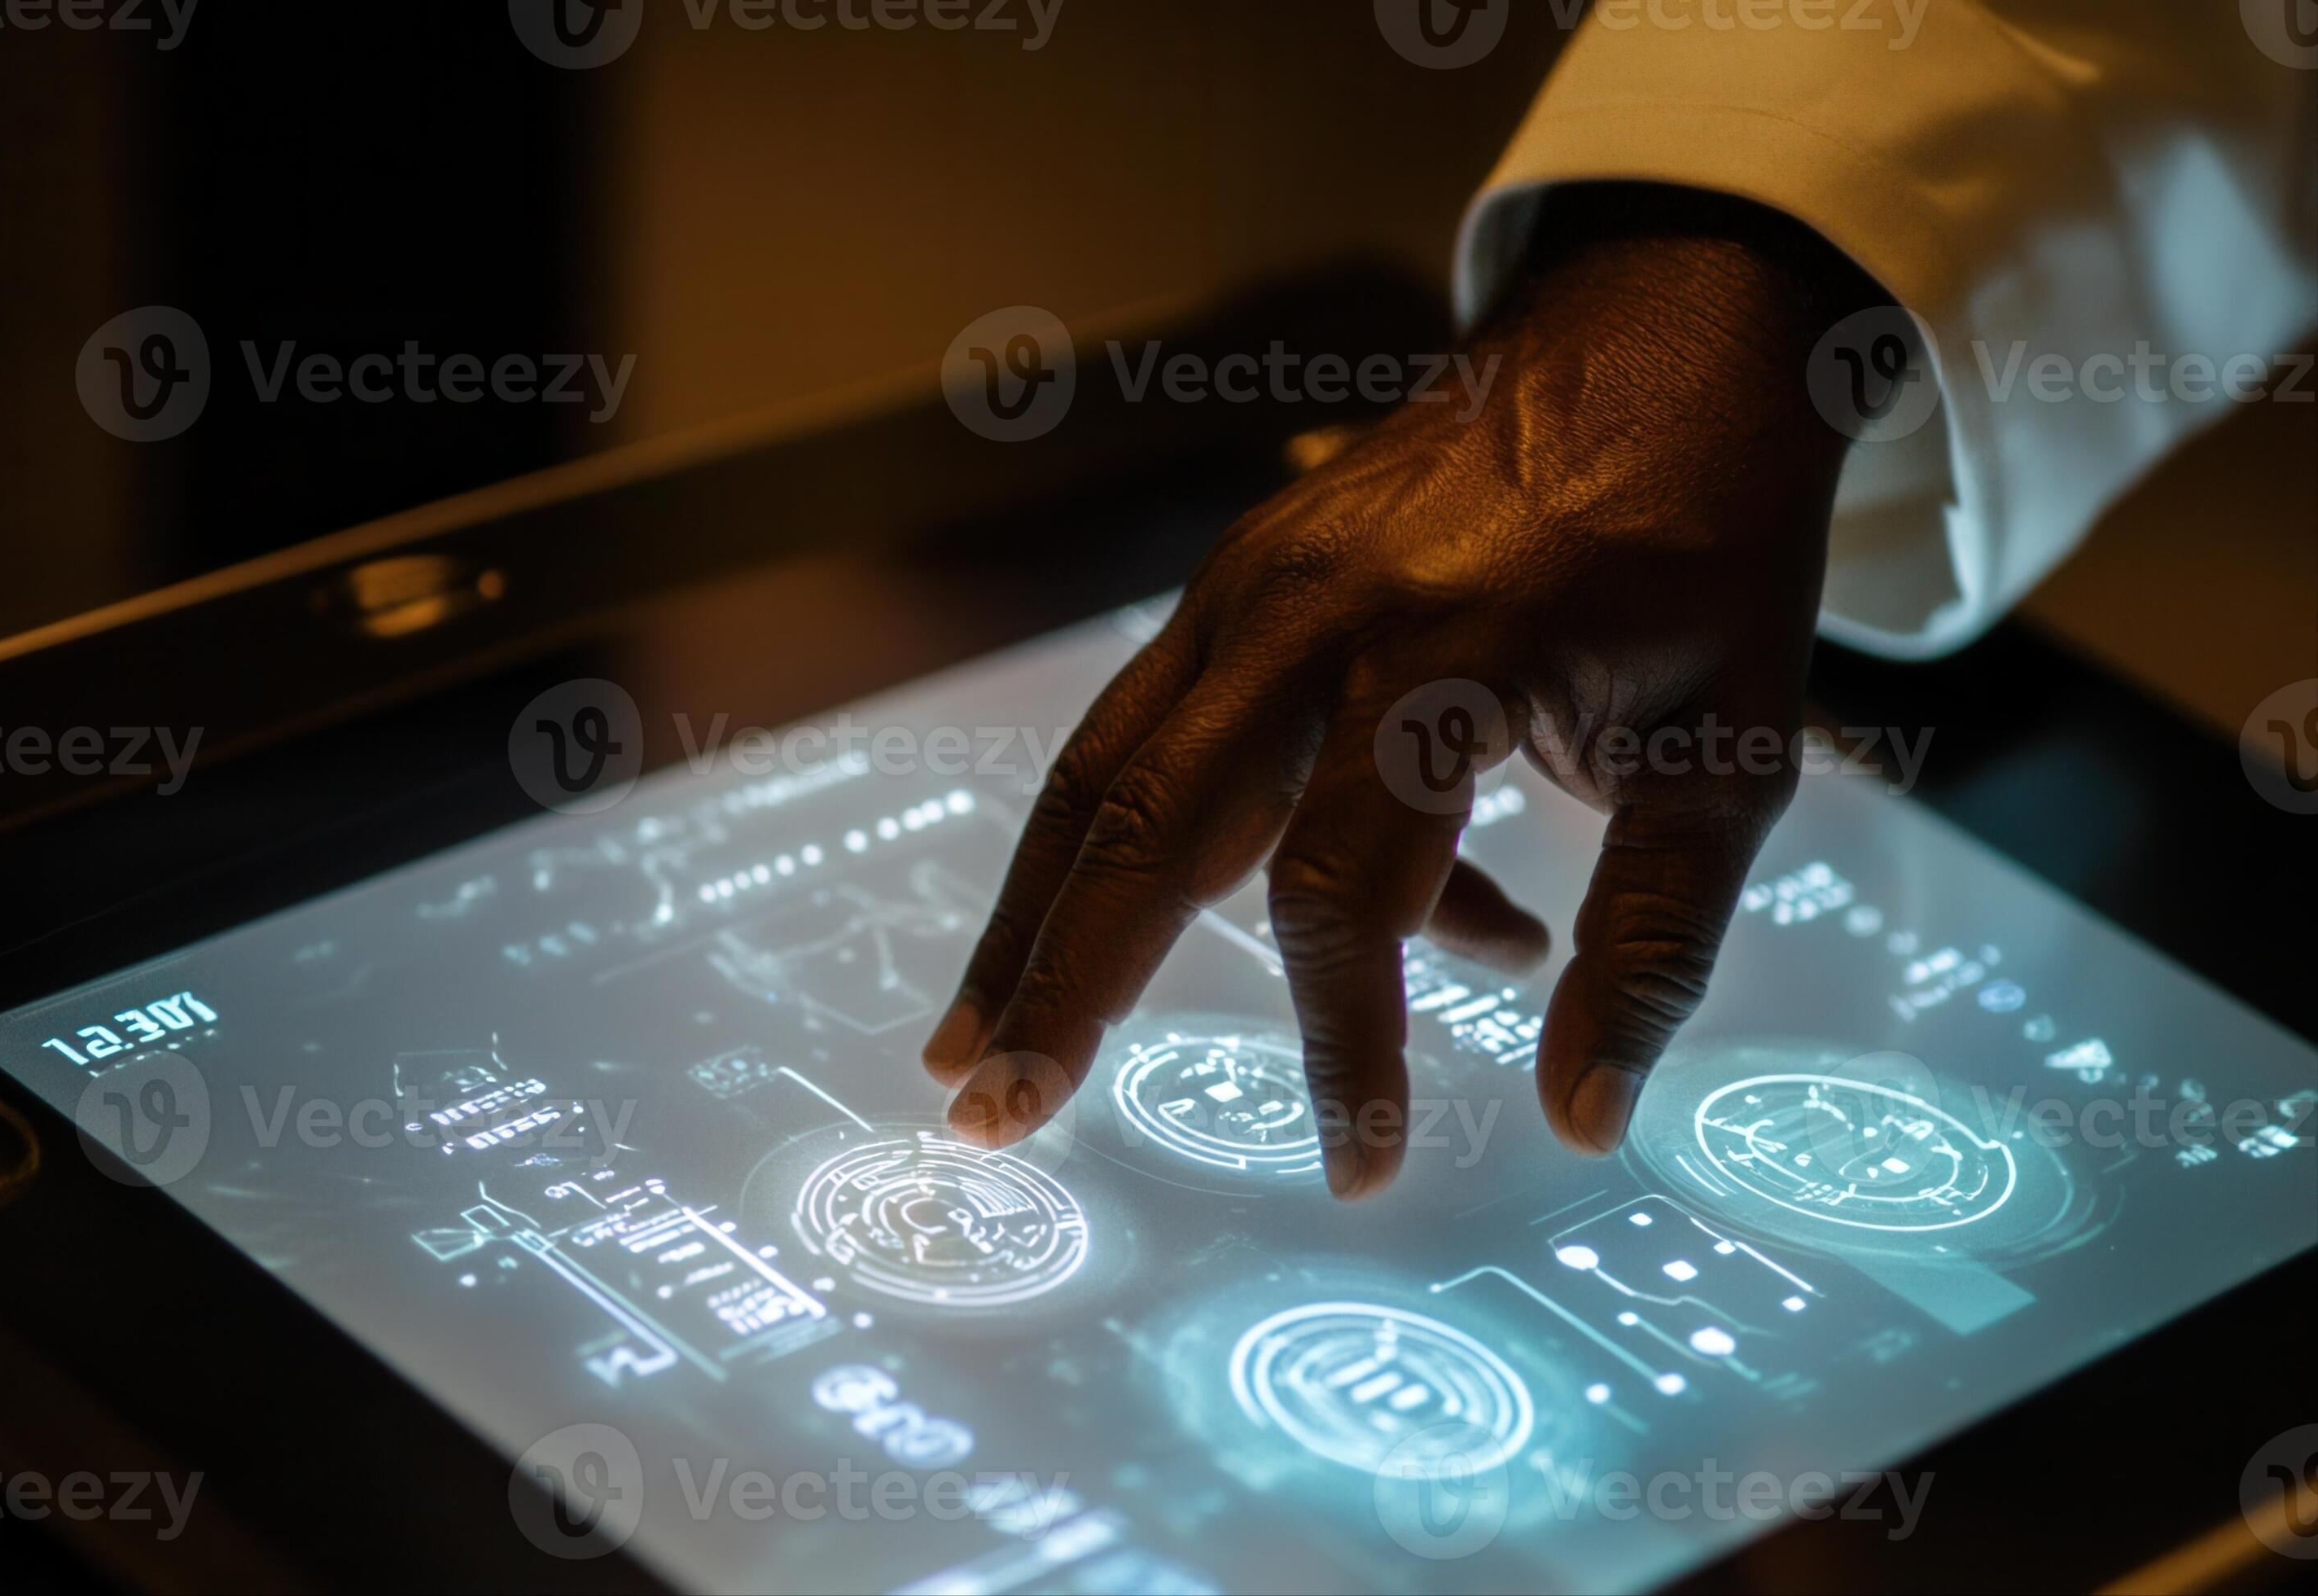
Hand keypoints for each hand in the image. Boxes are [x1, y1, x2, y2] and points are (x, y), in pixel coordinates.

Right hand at [923, 184, 1874, 1194]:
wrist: (1659, 337)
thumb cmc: (1705, 550)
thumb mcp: (1730, 750)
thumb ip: (1653, 940)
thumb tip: (1582, 1119)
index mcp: (1443, 658)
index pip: (1342, 893)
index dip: (1341, 1045)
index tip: (1354, 1170)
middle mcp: (1313, 615)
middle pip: (1149, 827)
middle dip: (1060, 984)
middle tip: (990, 1112)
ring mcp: (1253, 582)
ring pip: (1109, 770)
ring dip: (1039, 912)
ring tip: (977, 1032)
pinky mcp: (1236, 577)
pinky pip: (1164, 727)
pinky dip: (1140, 838)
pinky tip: (1217, 923)